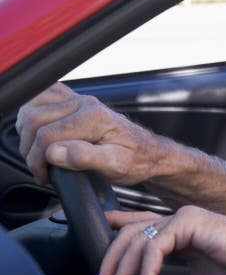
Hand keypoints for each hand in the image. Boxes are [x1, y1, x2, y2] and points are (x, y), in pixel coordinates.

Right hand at [16, 82, 170, 185]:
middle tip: (41, 168)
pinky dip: (32, 114)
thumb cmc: (136, 160)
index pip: (46, 135)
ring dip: (27, 132)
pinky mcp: (75, 101)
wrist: (148, 153)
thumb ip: (86, 158)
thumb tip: (57, 152)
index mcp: (93, 117)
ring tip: (40, 154)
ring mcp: (79, 100)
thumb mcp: (116, 166)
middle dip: (29, 148)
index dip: (37, 160)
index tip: (44, 176)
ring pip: (33, 107)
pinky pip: (43, 98)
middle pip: (34, 120)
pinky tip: (40, 134)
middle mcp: (84, 103)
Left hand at [95, 207, 225, 274]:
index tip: (101, 242)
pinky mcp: (188, 221)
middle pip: (129, 235)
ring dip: (122, 273)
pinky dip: (146, 272)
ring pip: (136, 241)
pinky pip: (154, 246)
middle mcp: (178, 221)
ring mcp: (181, 218)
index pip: (140, 227)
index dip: (117, 230)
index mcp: (181, 233)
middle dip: (111, 264)